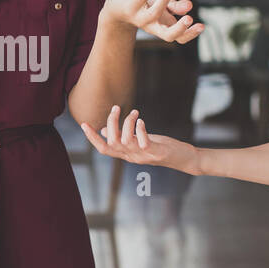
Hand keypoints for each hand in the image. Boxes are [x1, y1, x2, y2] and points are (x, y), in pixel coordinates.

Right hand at [81, 105, 198, 173]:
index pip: (104, 148)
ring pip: (125, 140)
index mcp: (126, 154)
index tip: (84, 124)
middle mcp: (132, 157)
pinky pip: (143, 142)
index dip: (92, 138)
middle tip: (116, 108)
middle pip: (112, 142)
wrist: (184, 159)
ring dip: (128, 123)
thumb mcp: (138, 142)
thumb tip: (103, 130)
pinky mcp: (156, 153)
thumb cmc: (160, 148)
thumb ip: (122, 137)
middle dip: (111, 123)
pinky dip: (140, 129)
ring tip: (135, 112)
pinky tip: (141, 120)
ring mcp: (143, 156)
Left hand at [100, 0, 204, 43]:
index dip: (190, 34)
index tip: (202, 25)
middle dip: (179, 28)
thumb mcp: (163, 5)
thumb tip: (189, 6)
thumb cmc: (144, 7)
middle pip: (168, 35)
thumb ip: (176, 6)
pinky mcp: (130, 6)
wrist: (117, 8)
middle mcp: (152, 26)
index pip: (179, 38)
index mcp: (162, 28)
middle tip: (189, 18)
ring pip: (156, 11)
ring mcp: (140, 18)